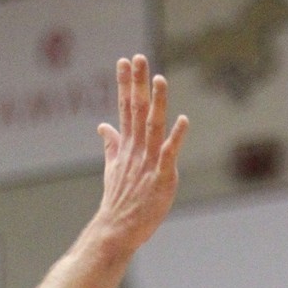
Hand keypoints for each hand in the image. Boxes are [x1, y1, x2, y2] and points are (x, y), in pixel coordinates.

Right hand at [94, 55, 187, 254]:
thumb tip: (103, 126)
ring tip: (160, 79)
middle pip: (136, 110)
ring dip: (156, 102)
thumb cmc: (119, 201)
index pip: (125, 108)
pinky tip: (183, 120)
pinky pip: (169, 154)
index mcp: (126, 146)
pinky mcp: (161, 178)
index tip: (125, 61)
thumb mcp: (113, 168)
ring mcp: (147, 163)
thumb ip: (111, 145)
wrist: (118, 229)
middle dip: (138, 84)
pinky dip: (176, 137)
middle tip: (139, 58)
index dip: (125, 84)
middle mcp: (136, 150)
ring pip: (152, 127)